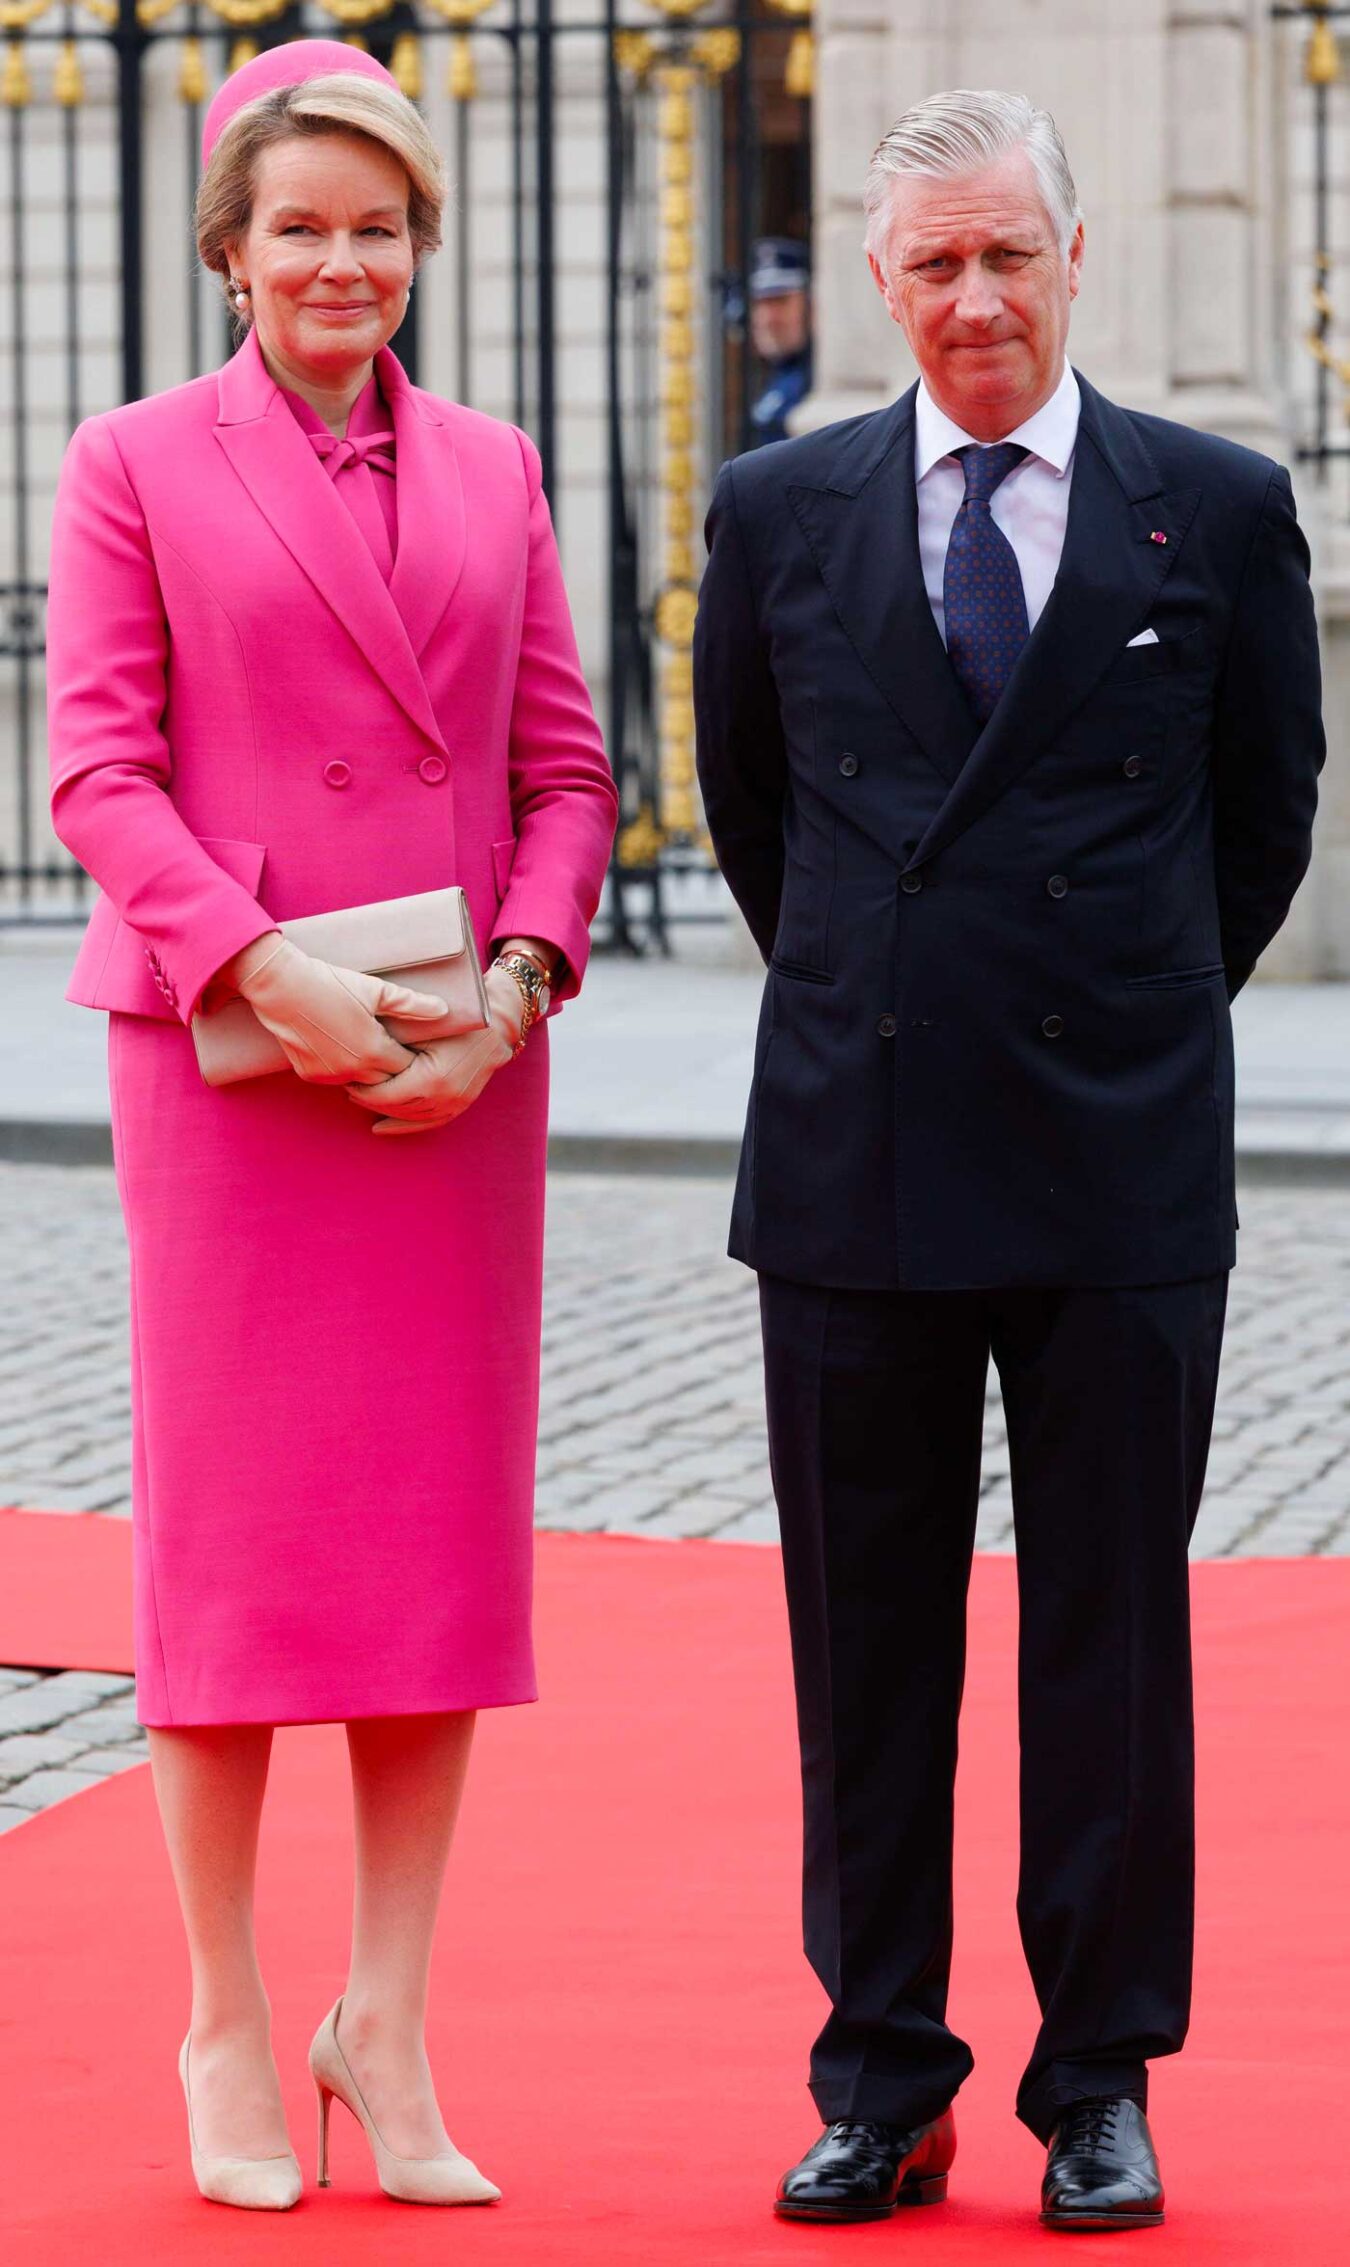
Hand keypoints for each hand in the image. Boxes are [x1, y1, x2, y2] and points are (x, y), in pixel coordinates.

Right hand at [231, 936, 448, 1085]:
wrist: (280, 986)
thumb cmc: (330, 983)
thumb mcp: (375, 990)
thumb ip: (411, 1004)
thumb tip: (443, 1009)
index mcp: (374, 1051)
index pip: (407, 1068)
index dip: (413, 1057)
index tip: (417, 1046)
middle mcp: (353, 1071)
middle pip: (386, 1080)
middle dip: (393, 1068)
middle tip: (396, 1047)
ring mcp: (329, 1076)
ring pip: (361, 1083)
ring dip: (369, 1071)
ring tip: (370, 1047)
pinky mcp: (309, 1075)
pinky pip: (336, 1079)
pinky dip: (344, 1069)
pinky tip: (344, 1048)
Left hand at [344, 964, 522, 1134]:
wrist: (495, 1028)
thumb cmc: (455, 1021)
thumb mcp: (421, 1027)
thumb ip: (393, 1042)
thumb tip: (360, 1050)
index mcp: (431, 1078)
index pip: (387, 1094)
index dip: (364, 1091)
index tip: (348, 1081)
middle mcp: (444, 1097)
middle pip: (396, 1107)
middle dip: (370, 1101)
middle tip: (350, 1090)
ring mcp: (454, 1104)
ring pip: (410, 1117)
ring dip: (384, 1112)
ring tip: (363, 1101)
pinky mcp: (460, 1105)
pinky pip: (428, 1122)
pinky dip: (405, 1126)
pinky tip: (382, 1127)